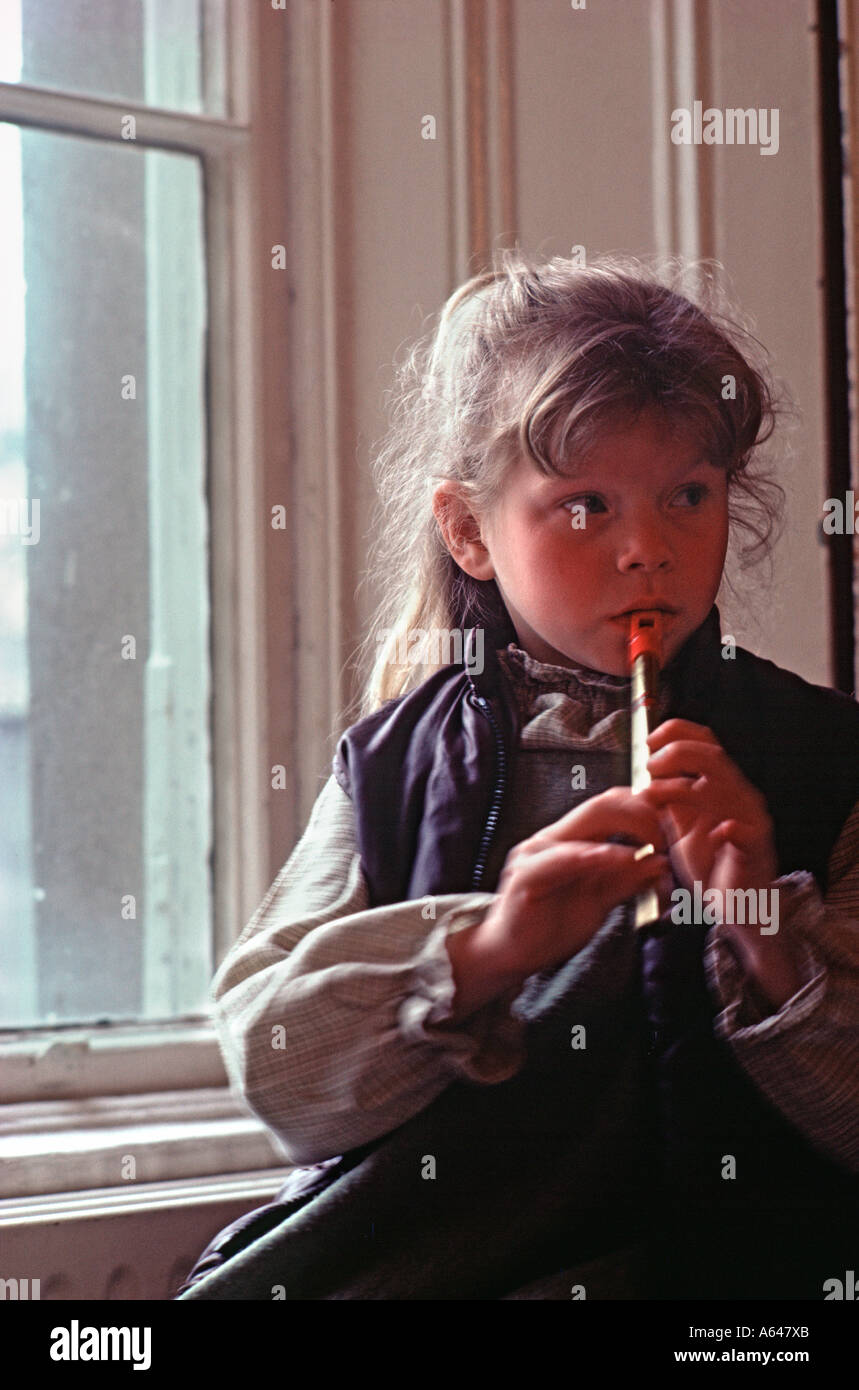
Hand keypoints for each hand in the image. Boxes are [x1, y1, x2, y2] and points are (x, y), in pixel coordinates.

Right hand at [470, 786, 671, 986]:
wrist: (510, 955)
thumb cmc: (550, 926)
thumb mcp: (598, 901)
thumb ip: (625, 882)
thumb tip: (661, 865)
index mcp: (569, 840)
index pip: (608, 806)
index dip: (643, 807)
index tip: (674, 824)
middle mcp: (551, 839)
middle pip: (600, 805)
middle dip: (641, 813)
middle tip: (669, 835)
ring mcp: (537, 854)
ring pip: (584, 826)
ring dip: (626, 832)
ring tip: (655, 844)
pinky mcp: (526, 876)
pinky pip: (563, 859)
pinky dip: (594, 856)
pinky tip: (618, 858)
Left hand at [641, 718, 777, 900]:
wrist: (741, 904)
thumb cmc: (714, 863)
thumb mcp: (685, 825)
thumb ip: (672, 801)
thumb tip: (648, 779)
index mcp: (723, 785)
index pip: (706, 742)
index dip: (678, 733)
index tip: (649, 742)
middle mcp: (740, 795)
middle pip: (712, 756)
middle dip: (676, 754)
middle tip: (649, 767)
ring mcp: (750, 820)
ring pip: (723, 788)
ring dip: (681, 787)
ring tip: (653, 794)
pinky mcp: (754, 849)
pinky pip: (746, 832)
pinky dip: (729, 828)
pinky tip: (716, 831)